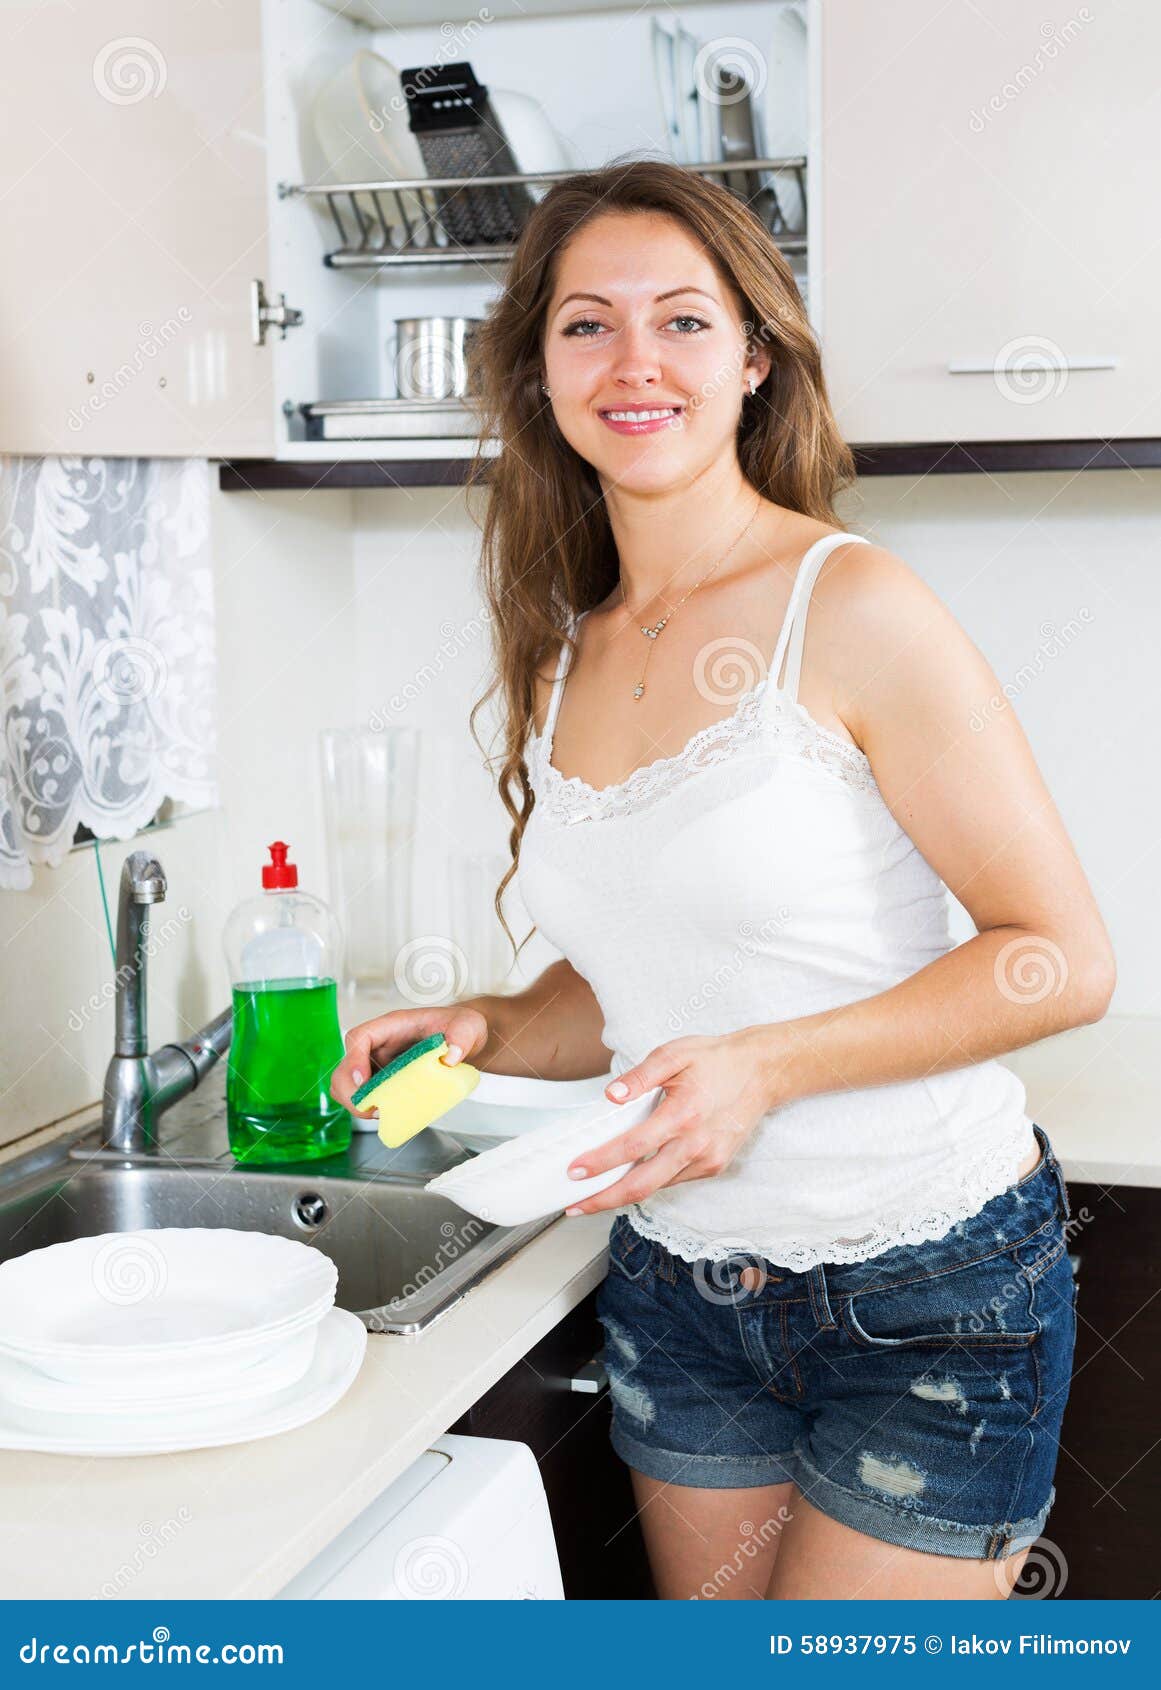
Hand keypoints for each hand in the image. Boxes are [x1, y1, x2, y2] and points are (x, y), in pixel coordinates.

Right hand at [329, 1003, 488, 1117]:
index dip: (353, 1059)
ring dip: (357, 1103)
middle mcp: (381, 1046)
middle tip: (372, 1109)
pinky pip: (367, 1097)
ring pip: (350, 1086)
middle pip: (346, 1067)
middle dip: (350, 1091)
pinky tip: (389, 1115)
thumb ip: (462, 1035)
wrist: (465, 1040)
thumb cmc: (460, 1027)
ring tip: (380, 1113)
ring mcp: (381, 1065)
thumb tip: (451, 1057)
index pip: (360, 1037)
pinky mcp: (386, 1082)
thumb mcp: (469, 1025)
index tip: (362, 1080)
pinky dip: (370, 1109)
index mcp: (394, 1026)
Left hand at [562, 1028, 779, 1214]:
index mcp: (682, 1115)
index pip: (632, 1147)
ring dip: (624, 1194)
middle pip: (642, 1185)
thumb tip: (611, 1095)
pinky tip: (631, 1177)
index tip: (575, 1171)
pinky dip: (650, 1181)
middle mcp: (696, 1145)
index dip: (600, 1162)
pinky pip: (674, 1180)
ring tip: (595, 1194)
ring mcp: (707, 1160)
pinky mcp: (714, 1166)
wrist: (762, 1072)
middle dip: (603, 1199)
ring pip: (657, 1187)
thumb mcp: (674, 1054)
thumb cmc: (717, 1061)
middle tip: (575, 1206)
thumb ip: (640, 1076)